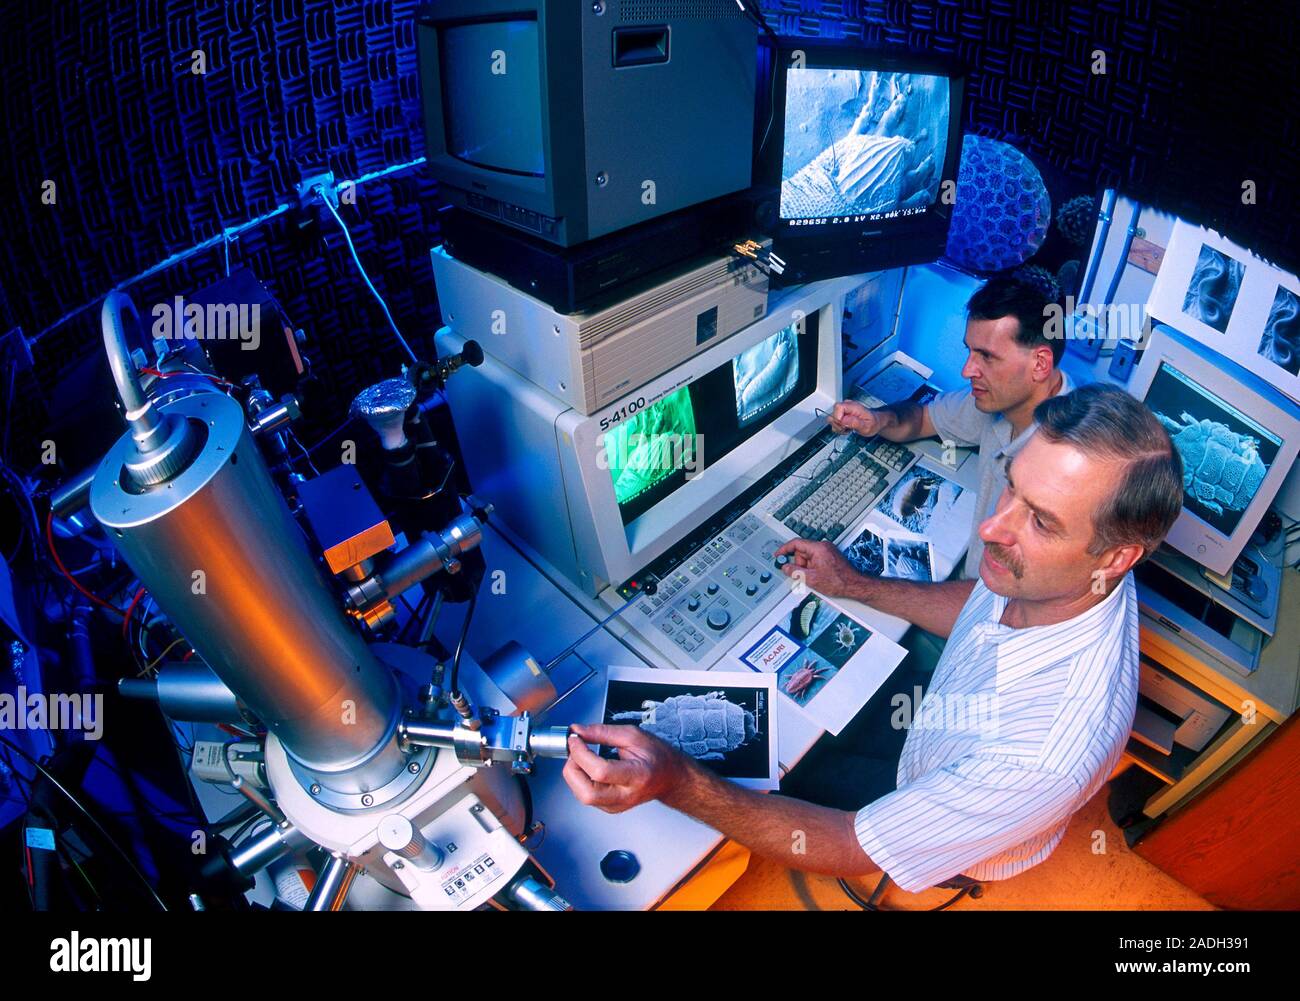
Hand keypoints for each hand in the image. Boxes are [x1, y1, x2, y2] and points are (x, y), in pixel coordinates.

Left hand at [562, 723, 693, 813]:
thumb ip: (603, 732)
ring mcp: (617, 806)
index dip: (581, 753)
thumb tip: (578, 731)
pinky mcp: (609, 808)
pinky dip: (580, 780)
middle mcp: (625, 796)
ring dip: (574, 773)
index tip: (575, 738)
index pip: (600, 772)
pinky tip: (587, 767)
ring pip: (582, 796)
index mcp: (636, 776)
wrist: (670, 778)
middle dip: (572, 768)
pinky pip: (585, 796)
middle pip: (586, 793)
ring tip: (581, 756)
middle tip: (574, 750)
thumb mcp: (633, 735)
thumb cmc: (658, 757)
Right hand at [774, 537, 872, 599]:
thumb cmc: (838, 581)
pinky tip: (818, 576)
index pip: (796, 543)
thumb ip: (795, 572)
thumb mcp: (811, 579)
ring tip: (814, 577)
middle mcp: (823, 546)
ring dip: (806, 567)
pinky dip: (812, 567)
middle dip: (799, 563)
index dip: (784, 549)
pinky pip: (815, 559)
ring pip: (808, 556)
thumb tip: (785, 567)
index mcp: (818, 548)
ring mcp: (827, 550)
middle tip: (802, 575)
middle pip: (802, 551)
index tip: (778, 555)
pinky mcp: (830, 556)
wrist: (854, 585)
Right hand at [828, 401, 882, 436]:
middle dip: (838, 425)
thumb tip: (844, 420)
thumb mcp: (867, 426)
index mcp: (853, 406)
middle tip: (848, 429)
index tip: (844, 425)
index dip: (838, 417)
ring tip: (848, 429)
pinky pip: (834, 422)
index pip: (838, 407)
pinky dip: (839, 428)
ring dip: (838, 427)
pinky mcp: (841, 415)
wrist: (875, 423)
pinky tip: (847, 428)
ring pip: (832, 419)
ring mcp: (843, 410)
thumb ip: (855, 423)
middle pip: (833, 414)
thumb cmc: (873, 423)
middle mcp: (847, 406)